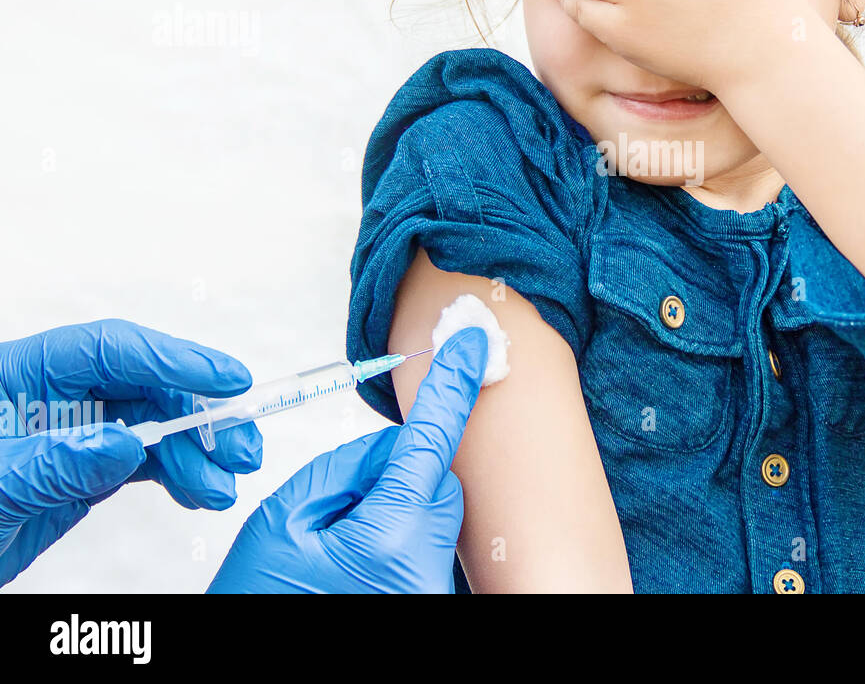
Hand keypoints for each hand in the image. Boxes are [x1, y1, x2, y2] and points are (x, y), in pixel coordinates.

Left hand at [0, 319, 261, 584]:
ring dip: (197, 452)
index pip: (108, 349)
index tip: (225, 379)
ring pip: (152, 426)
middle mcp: (50, 399)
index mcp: (17, 376)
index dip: (172, 359)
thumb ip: (53, 464)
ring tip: (223, 484)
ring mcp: (70, 436)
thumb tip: (123, 443)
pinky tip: (200, 488)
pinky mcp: (81, 473)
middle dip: (198, 416)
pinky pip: (143, 461)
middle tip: (238, 446)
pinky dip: (179, 474)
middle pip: (142, 387)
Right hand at [207, 325, 489, 592]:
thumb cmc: (261, 605)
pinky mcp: (431, 602)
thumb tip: (388, 451)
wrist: (257, 683)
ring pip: (428, 517)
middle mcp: (428, 568)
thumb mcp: (282, 525)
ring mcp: (433, 591)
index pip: (433, 441)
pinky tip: (356, 576)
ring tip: (338, 560)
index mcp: (393, 536)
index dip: (454, 385)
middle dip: (394, 478)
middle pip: (432, 483)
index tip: (476, 345)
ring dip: (391, 518)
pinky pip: (423, 552)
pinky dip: (394, 548)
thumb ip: (341, 471)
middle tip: (334, 516)